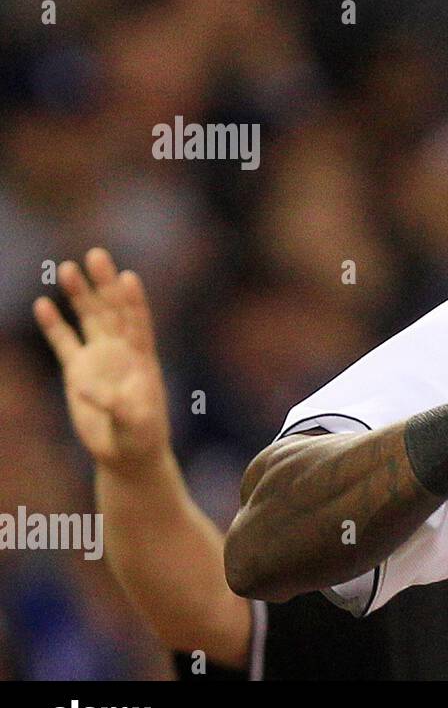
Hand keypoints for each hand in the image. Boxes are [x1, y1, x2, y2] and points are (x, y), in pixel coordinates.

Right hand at [32, 248, 170, 474]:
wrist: (128, 453)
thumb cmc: (141, 438)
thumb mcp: (136, 424)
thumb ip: (118, 406)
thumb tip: (85, 387)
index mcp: (143, 358)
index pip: (139, 322)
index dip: (134, 300)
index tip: (128, 276)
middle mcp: (123, 351)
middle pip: (113, 310)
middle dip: (104, 284)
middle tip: (96, 254)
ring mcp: (100, 358)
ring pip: (88, 319)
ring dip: (79, 294)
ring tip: (66, 268)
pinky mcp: (79, 371)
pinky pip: (65, 342)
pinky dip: (54, 324)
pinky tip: (43, 304)